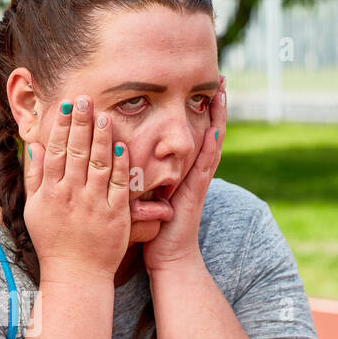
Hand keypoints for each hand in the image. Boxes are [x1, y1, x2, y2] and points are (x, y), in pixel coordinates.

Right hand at [22, 94, 130, 283]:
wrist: (76, 274)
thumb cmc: (52, 241)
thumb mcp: (34, 210)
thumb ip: (35, 177)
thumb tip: (34, 146)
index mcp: (51, 193)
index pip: (55, 152)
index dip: (61, 127)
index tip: (66, 106)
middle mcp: (71, 196)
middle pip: (76, 152)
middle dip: (81, 124)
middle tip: (85, 99)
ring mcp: (94, 205)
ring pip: (99, 164)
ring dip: (102, 138)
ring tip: (105, 115)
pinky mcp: (116, 215)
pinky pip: (119, 185)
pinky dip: (120, 165)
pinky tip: (122, 146)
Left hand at [143, 75, 227, 273]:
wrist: (168, 257)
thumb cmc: (151, 230)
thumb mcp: (142, 196)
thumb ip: (136, 177)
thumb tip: (116, 156)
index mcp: (180, 171)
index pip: (188, 135)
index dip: (193, 112)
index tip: (194, 87)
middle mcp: (192, 172)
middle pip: (206, 131)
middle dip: (213, 106)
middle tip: (220, 81)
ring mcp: (197, 181)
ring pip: (210, 142)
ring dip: (218, 118)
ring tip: (222, 93)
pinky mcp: (196, 192)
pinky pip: (206, 165)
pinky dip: (211, 146)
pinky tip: (214, 129)